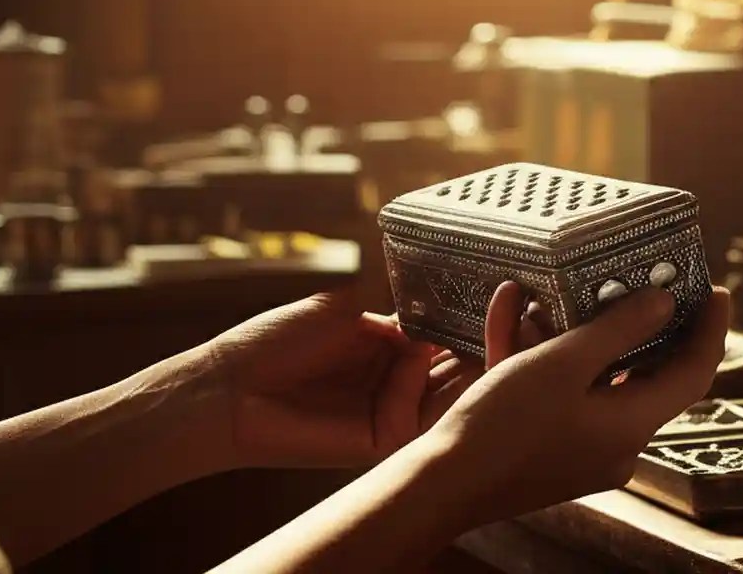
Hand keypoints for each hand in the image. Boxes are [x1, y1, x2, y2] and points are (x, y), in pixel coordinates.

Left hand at [207, 289, 502, 467]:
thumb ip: (396, 317)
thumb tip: (443, 322)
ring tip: (495, 339)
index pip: (437, 339)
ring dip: (471, 368)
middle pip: (450, 368)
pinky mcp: (382, 439)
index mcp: (382, 349)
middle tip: (511, 323)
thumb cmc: (274, 341)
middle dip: (477, 346)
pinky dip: (441, 389)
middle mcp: (390, 383)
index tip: (491, 303)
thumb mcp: (344, 313)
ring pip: (447, 393)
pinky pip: (425, 416)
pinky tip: (447, 361)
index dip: (462, 324)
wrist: (231, 387)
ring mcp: (388, 412)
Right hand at [427, 284, 729, 526]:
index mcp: (631, 426)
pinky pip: (564, 396)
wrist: (441, 485)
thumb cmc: (501, 426)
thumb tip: (665, 304)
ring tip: (568, 293)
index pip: (693, 374)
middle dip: (645, 328)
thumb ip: (619, 329)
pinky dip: (549, 361)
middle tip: (655, 286)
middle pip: (650, 377)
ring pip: (600, 382)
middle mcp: (617, 445)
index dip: (709, 331)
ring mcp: (584, 451)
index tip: (718, 293)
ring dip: (585, 338)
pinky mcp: (552, 450)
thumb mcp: (563, 363)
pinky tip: (516, 317)